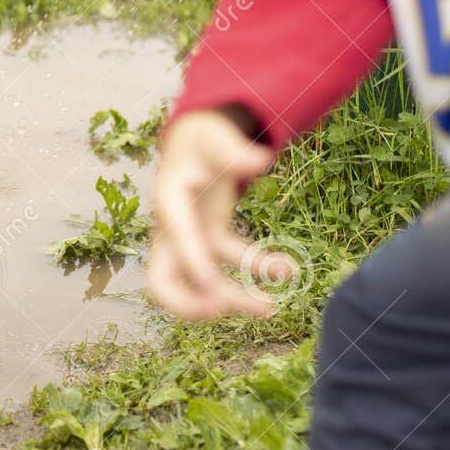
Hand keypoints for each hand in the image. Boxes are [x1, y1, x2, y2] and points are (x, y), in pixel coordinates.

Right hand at [146, 109, 292, 320]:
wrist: (197, 138)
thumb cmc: (205, 138)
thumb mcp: (216, 137)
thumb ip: (236, 150)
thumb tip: (262, 161)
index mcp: (169, 200)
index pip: (176, 239)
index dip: (194, 266)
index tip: (216, 294)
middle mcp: (172, 228)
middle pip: (162, 280)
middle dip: (186, 304)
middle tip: (220, 312)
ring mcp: (191, 237)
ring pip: (201, 281)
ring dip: (233, 299)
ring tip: (270, 310)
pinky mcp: (211, 237)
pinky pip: (231, 262)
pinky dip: (257, 269)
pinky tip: (287, 271)